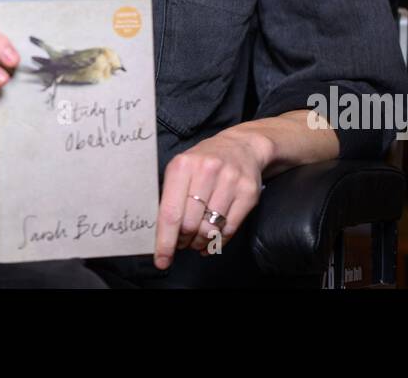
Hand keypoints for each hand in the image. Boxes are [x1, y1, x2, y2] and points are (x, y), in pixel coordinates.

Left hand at [153, 127, 265, 268]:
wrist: (241, 146)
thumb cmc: (204, 162)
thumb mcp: (181, 169)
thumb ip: (169, 196)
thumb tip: (159, 233)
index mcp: (183, 165)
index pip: (170, 212)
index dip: (165, 241)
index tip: (162, 260)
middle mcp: (207, 170)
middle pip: (189, 224)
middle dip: (183, 240)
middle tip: (182, 240)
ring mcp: (230, 181)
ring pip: (210, 229)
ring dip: (200, 241)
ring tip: (197, 239)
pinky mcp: (248, 193)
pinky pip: (230, 229)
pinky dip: (218, 241)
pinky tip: (212, 240)